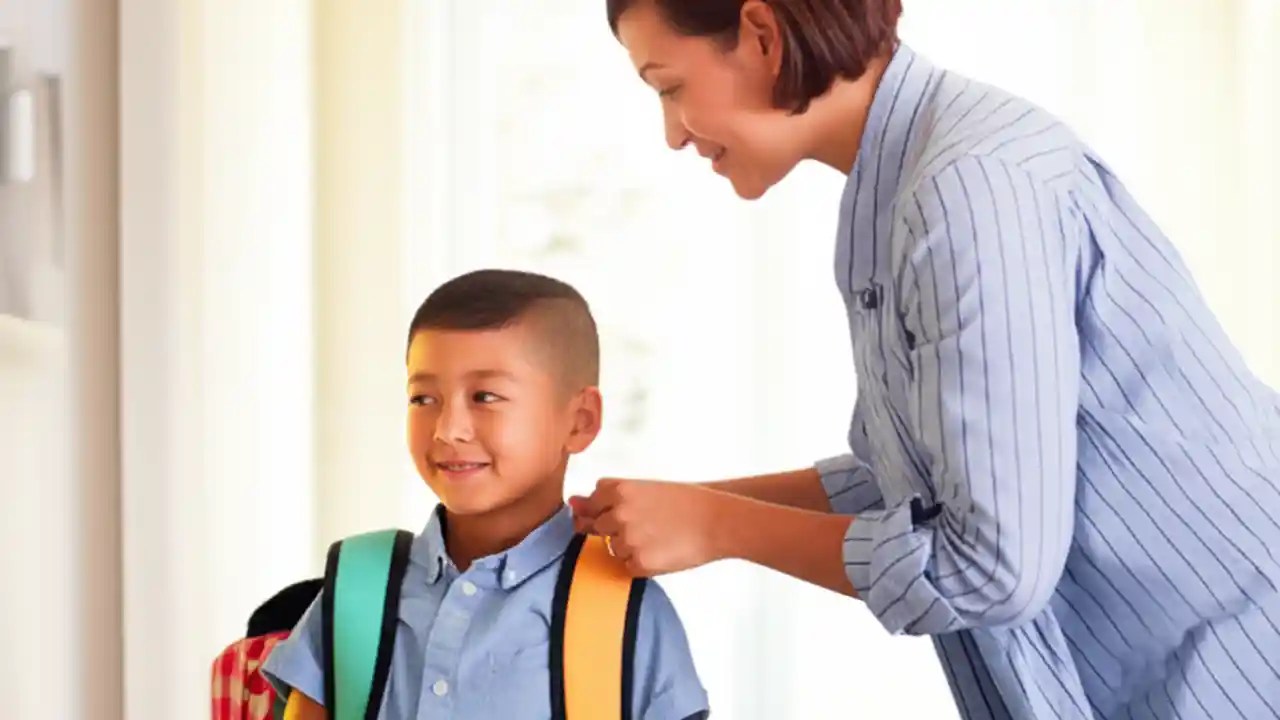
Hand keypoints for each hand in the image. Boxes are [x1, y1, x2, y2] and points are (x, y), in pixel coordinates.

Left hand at [568, 478, 727, 576]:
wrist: (717, 521)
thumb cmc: (683, 502)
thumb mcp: (644, 489)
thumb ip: (606, 497)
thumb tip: (572, 504)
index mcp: (617, 489)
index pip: (595, 502)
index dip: (614, 508)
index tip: (633, 509)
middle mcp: (618, 513)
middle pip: (601, 527)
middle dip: (619, 528)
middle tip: (651, 524)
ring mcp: (627, 539)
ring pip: (613, 548)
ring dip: (630, 547)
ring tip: (660, 536)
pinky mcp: (639, 563)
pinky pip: (627, 566)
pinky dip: (642, 563)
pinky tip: (663, 550)